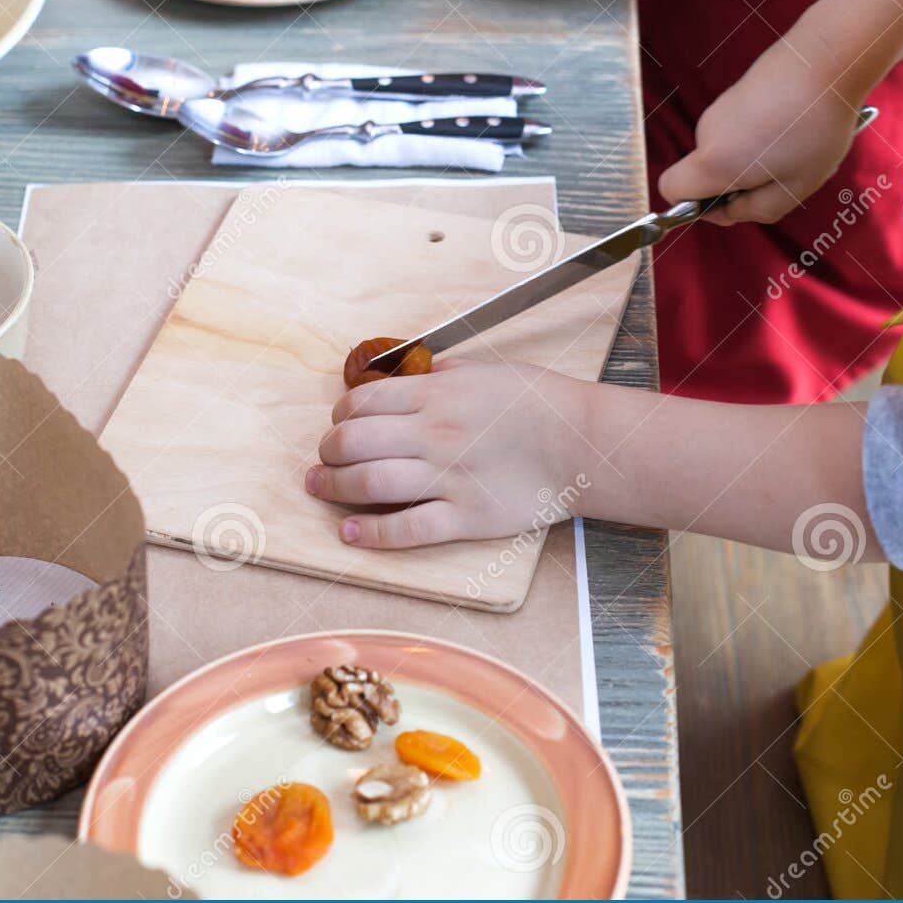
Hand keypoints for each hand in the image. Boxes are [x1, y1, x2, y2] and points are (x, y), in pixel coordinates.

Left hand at [305, 361, 587, 548]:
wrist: (581, 443)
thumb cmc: (538, 402)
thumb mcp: (484, 369)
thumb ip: (440, 372)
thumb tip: (408, 373)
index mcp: (436, 395)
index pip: (361, 404)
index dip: (339, 416)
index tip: (339, 425)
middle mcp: (433, 435)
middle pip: (352, 442)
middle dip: (327, 452)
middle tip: (323, 459)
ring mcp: (447, 478)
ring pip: (368, 484)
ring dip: (333, 488)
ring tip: (321, 488)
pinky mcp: (464, 517)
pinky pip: (406, 529)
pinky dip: (370, 534)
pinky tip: (350, 532)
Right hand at [655, 16, 867, 224]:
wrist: (828, 59)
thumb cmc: (814, 128)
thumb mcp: (794, 189)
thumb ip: (755, 211)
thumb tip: (731, 210)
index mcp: (714, 162)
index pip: (671, 189)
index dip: (693, 205)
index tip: (732, 201)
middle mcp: (707, 133)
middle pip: (706, 172)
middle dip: (739, 181)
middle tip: (785, 172)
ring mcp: (720, 108)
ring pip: (728, 150)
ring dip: (756, 157)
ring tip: (798, 144)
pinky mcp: (736, 92)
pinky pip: (741, 129)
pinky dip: (763, 135)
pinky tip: (797, 123)